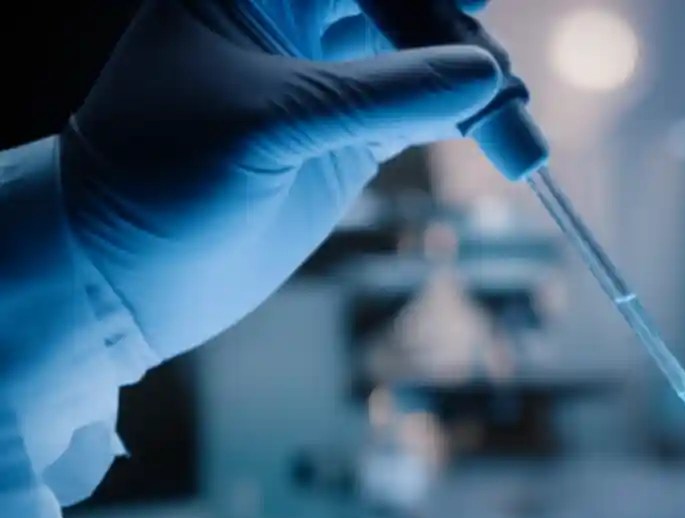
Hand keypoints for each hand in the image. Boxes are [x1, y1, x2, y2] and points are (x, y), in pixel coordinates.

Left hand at [61, 0, 500, 361]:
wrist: (126, 280)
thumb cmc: (161, 181)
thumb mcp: (269, 123)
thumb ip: (380, 96)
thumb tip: (485, 75)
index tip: (473, 5)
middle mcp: (291, 18)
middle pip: (400, 3)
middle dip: (455, 35)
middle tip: (500, 82)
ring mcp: (326, 77)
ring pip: (422, 53)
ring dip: (472, 82)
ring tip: (514, 125)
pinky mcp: (350, 134)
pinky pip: (424, 108)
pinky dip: (463, 119)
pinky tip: (499, 133)